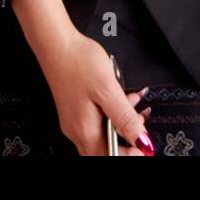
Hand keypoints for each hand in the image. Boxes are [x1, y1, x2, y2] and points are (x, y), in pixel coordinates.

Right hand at [37, 30, 154, 155]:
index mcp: (85, 130)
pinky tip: (122, 97)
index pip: (108, 158)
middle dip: (126, 141)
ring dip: (121, 125)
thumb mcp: (108, 89)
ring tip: (135, 106)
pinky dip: (113, 113)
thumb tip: (142, 141)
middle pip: (104, 150)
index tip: (143, 145)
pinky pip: (97, 121)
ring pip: (102, 135)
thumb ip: (125, 118)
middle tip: (140, 126)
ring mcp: (74, 119)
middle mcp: (76, 129)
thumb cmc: (78, 62)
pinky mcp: (74, 108)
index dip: (128, 155)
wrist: (56, 42)